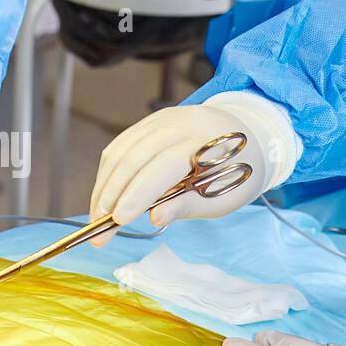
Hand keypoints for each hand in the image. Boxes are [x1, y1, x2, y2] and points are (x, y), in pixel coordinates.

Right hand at [89, 104, 269, 246]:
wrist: (249, 137)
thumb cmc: (236, 174)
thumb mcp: (223, 198)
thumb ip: (189, 206)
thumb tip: (155, 218)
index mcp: (207, 144)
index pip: (165, 166)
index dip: (139, 193)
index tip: (119, 220)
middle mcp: (181, 124)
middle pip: (135, 156)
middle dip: (112, 193)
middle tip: (98, 226)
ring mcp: (162, 119)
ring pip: (120, 151)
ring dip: (104, 185)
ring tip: (97, 215)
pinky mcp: (149, 122)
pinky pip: (119, 146)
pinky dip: (107, 173)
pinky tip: (103, 195)